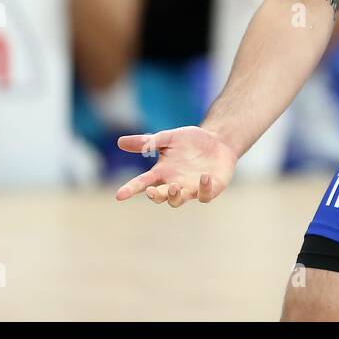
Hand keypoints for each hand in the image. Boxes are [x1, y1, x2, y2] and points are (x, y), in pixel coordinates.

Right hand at [115, 125, 238, 207]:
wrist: (219, 141)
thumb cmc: (191, 141)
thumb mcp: (168, 138)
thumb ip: (148, 141)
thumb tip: (120, 141)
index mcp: (162, 172)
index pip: (143, 183)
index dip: (131, 189)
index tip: (120, 195)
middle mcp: (175, 183)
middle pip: (161, 196)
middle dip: (156, 196)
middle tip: (151, 191)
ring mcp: (192, 188)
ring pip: (179, 200)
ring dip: (175, 196)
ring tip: (174, 186)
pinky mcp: (210, 189)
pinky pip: (205, 195)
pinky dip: (204, 188)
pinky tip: (204, 176)